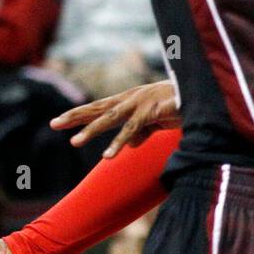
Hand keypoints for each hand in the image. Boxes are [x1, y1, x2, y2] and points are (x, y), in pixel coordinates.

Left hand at [51, 79, 179, 157]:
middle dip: (75, 116)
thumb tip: (130, 146)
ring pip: (110, 118)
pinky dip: (118, 143)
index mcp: (129, 100)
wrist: (200, 96)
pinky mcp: (151, 111)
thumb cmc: (178, 107)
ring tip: (74, 142)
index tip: (58, 121)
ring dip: (91, 130)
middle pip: (98, 108)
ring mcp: (140, 103)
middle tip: (53, 124)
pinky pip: (131, 130)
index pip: (99, 107)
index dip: (79, 114)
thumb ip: (141, 132)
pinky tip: (106, 156)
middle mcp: (131, 98)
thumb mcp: (156, 123)